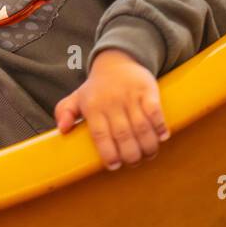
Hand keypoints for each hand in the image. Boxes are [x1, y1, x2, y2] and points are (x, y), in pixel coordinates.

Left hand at [54, 49, 168, 170]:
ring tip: (149, 155)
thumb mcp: (76, 98)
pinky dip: (160, 125)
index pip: (100, 135)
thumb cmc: (97, 88)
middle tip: (134, 163)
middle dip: (131, 154)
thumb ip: (64, 112)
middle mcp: (111, 102)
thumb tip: (62, 129)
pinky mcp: (148, 89)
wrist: (117, 61)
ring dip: (148, 145)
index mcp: (93, 107)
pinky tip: (163, 137)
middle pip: (123, 134)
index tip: (114, 166)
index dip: (108, 153)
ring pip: (141, 126)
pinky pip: (155, 110)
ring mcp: (130, 95)